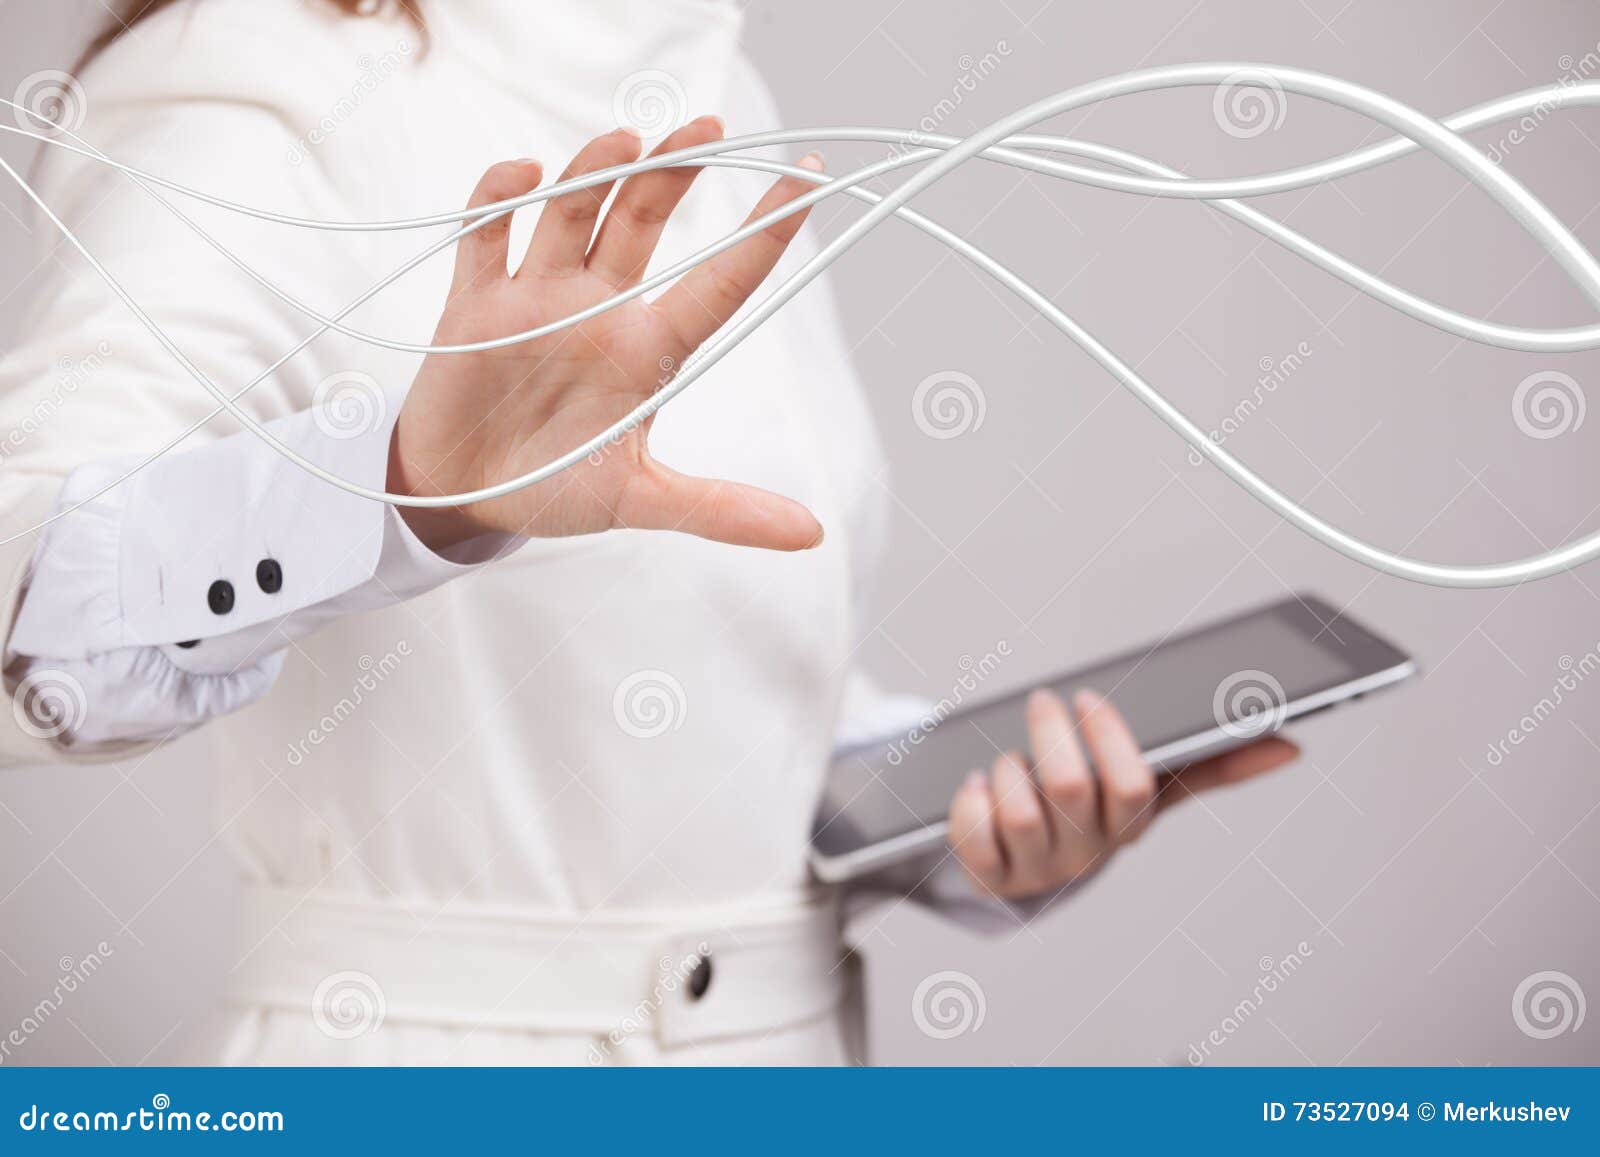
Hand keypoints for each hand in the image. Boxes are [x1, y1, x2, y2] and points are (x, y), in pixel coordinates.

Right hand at [389, 117, 825, 552]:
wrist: (462, 499)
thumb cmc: (554, 489)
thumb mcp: (641, 502)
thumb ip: (721, 509)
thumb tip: (812, 535)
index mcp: (648, 350)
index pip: (719, 281)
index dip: (764, 232)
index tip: (809, 178)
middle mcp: (597, 309)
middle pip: (642, 222)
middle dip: (672, 174)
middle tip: (707, 128)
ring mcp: (536, 298)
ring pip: (571, 214)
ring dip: (597, 172)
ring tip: (628, 141)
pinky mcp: (473, 303)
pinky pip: (485, 235)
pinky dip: (499, 199)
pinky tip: (524, 174)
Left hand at [948, 687, 1298, 899]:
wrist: (1028, 863)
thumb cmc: (1094, 810)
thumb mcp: (1149, 787)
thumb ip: (1211, 766)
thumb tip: (1292, 747)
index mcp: (1130, 826)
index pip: (1133, 784)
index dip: (1108, 736)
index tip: (1086, 696)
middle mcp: (1088, 853)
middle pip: (1071, 788)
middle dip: (1049, 734)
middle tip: (1042, 701)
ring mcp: (1039, 870)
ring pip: (1021, 812)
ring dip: (1007, 770)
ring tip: (1008, 758)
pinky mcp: (991, 879)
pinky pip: (972, 840)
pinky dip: (968, 803)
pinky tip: (972, 786)